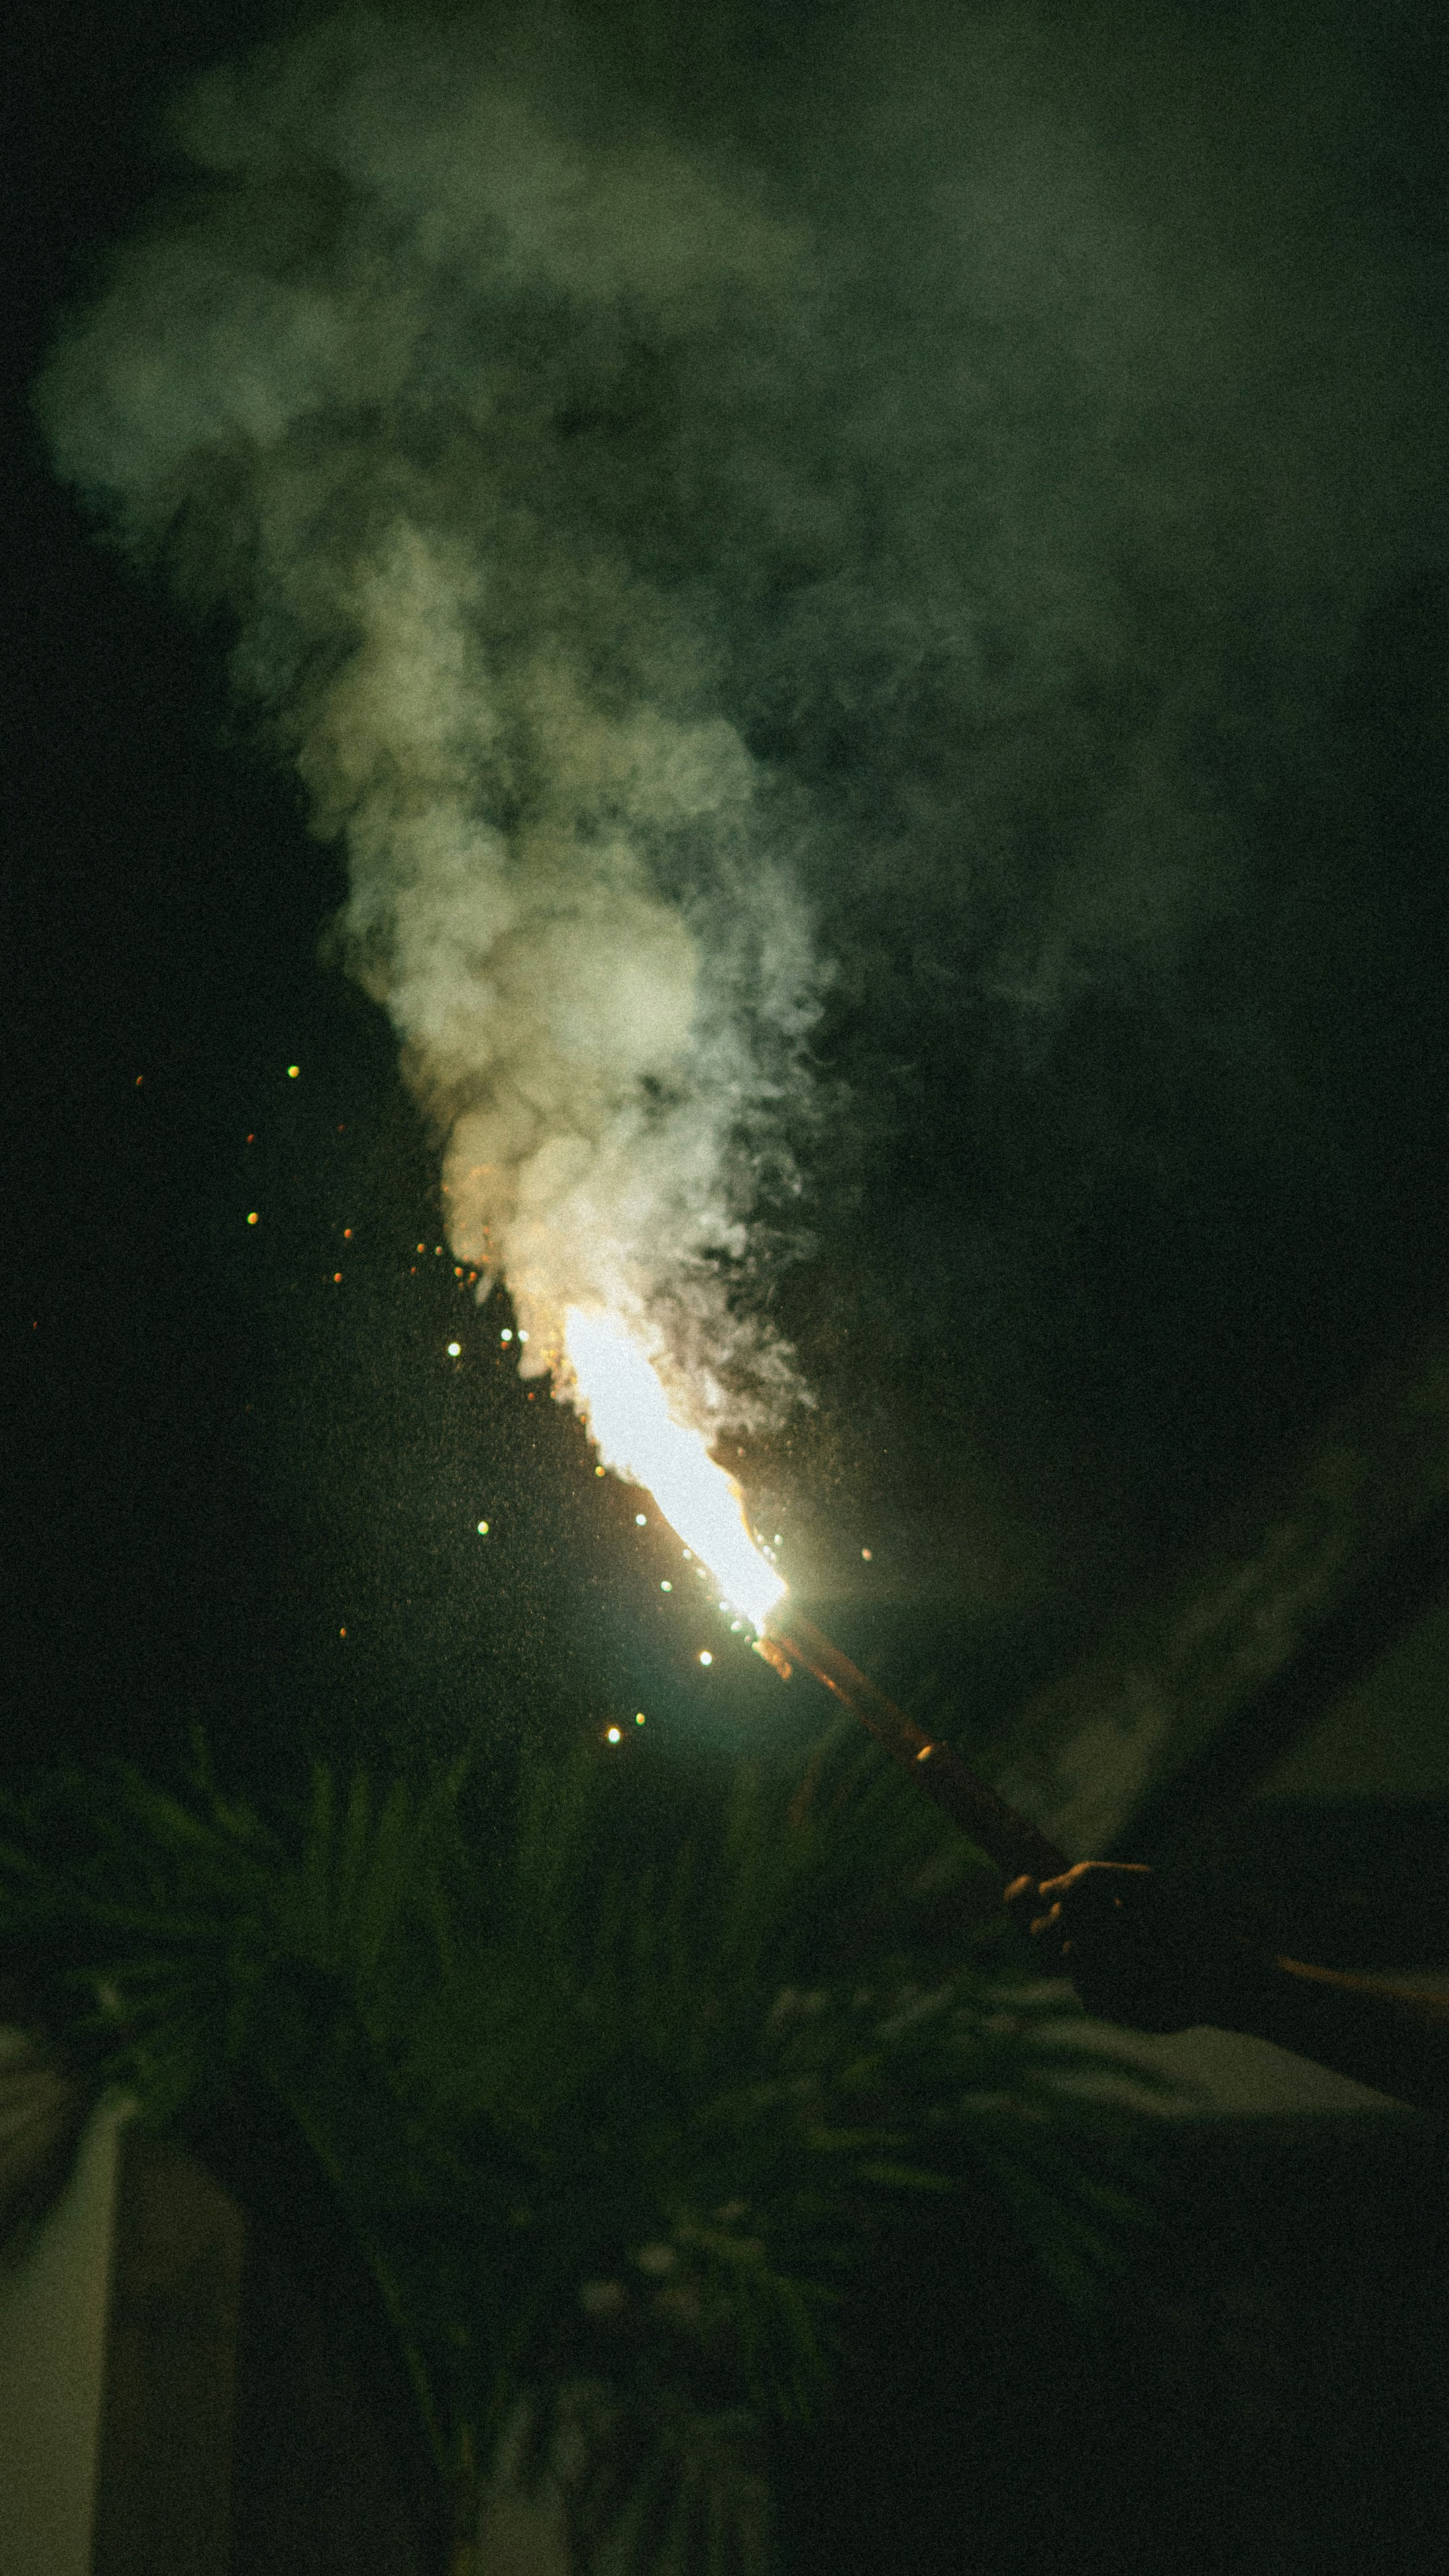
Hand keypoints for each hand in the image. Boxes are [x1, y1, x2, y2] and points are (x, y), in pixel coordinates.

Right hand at [1003, 1861, 1262, 2034]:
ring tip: (1144, 1945)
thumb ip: (1093, 1877)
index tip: (1025, 1882)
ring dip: (1105, 1945)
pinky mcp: (1103, 2004)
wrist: (1219, 1969)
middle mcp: (1080, 1943)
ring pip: (1070, 1957)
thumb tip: (1046, 1889)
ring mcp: (1088, 1975)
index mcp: (1084, 1911)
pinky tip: (1146, 1976)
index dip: (1019, 1897)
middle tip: (1089, 1915)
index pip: (1034, 1904)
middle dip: (1059, 1920)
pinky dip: (1116, 1977)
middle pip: (1039, 1932)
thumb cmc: (1182, 1920)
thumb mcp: (1143, 1885)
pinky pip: (1090, 1989)